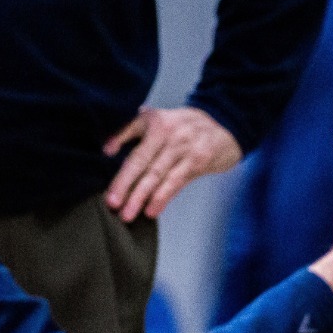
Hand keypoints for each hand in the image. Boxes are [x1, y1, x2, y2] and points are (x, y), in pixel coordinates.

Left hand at [103, 106, 242, 220]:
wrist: (226, 124)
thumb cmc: (186, 126)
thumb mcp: (160, 119)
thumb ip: (133, 129)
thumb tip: (108, 148)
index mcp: (155, 120)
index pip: (131, 137)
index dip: (118, 149)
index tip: (106, 160)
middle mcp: (168, 133)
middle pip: (141, 160)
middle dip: (124, 184)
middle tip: (112, 203)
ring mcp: (184, 148)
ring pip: (157, 175)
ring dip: (141, 197)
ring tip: (128, 214)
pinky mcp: (198, 162)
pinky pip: (176, 183)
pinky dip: (162, 198)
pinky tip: (151, 211)